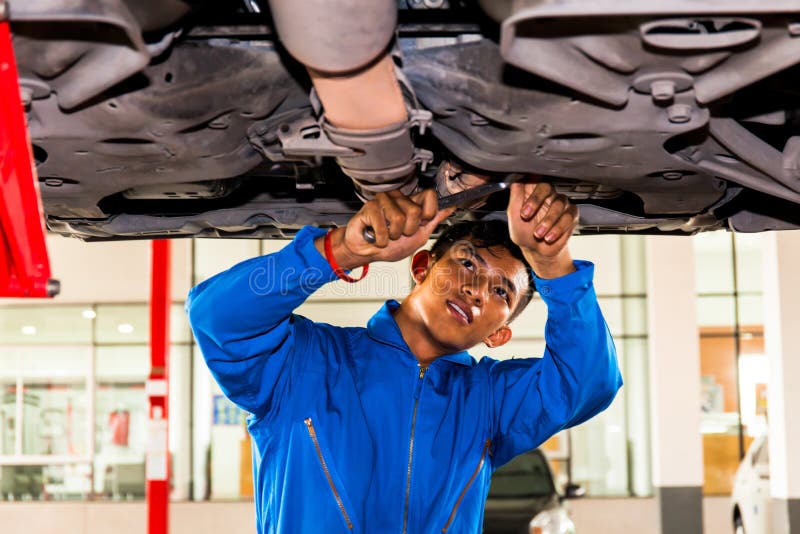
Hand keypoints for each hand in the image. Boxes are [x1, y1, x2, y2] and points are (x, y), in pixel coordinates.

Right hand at [316, 189, 454, 267]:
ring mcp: (384, 200)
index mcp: (412, 203)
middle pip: (415, 211)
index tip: (420, 224)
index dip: (428, 214)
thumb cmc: (390, 245)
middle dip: (408, 230)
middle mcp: (399, 198)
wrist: (368, 253)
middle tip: (398, 233)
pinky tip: (376, 236)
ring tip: (386, 234)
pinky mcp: (370, 206)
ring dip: (393, 235)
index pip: (430, 195)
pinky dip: (381, 239)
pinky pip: (383, 226)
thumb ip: (433, 221)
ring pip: (399, 218)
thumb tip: (450, 208)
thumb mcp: (419, 236)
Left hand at [507, 178, 578, 278]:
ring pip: (558, 203)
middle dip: (536, 201)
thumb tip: (516, 177)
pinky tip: (549, 237)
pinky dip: (558, 228)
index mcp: (532, 192)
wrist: (537, 252)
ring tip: (538, 234)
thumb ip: (515, 196)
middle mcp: (547, 195)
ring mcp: (560, 203)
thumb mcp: (513, 215)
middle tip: (526, 216)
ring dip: (547, 221)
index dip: (528, 190)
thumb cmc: (524, 233)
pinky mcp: (571, 214)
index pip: (533, 179)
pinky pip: (568, 216)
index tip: (523, 209)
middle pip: (546, 187)